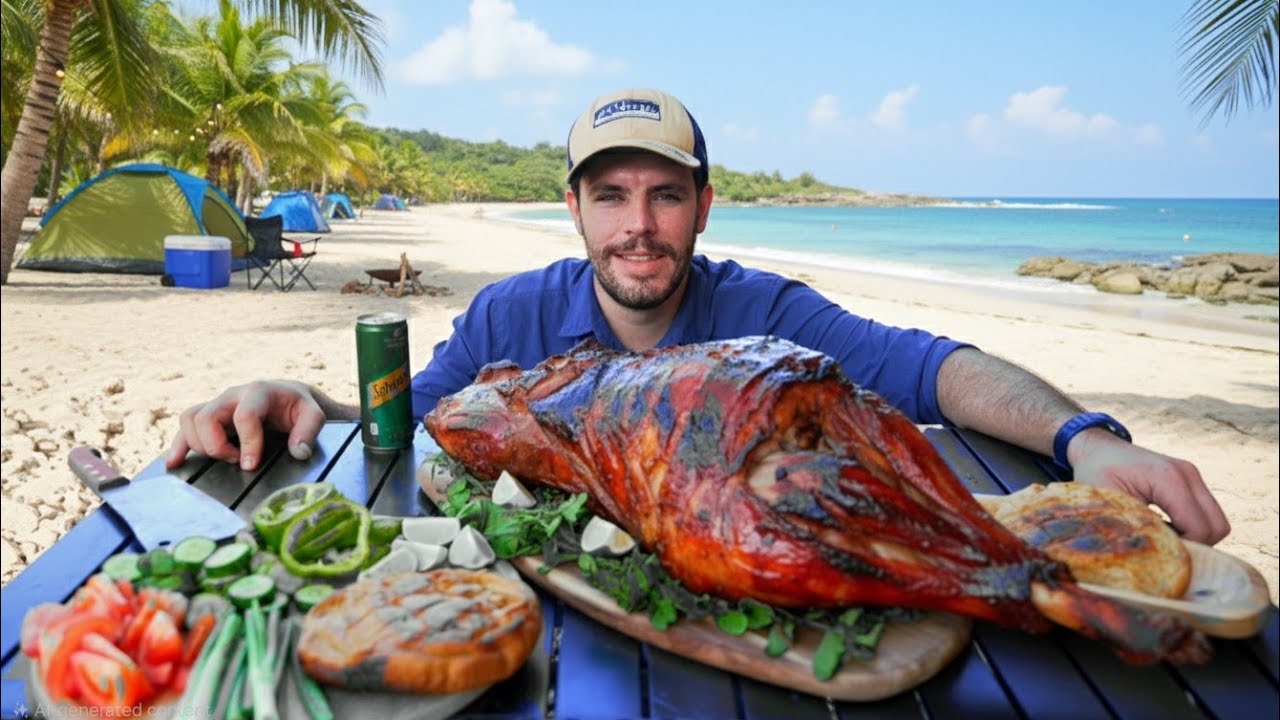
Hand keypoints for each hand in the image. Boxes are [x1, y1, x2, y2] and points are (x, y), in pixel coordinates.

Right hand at [165, 380, 326, 470]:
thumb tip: (299, 452)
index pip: (245, 416)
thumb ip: (309, 431)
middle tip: (238, 461)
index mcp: (259, 392)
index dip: (247, 443)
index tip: (251, 465)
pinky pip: (184, 425)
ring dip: (200, 445)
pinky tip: (174, 463)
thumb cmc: (298, 407)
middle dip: (218, 446)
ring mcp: (217, 404)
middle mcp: (232, 395)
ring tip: (223, 458)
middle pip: (207, 417)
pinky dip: (178, 445)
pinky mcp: (208, 415)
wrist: (287, 396)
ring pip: (190, 419)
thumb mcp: (313, 414)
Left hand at [1067, 428, 1229, 544]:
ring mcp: (1193, 476)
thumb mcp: (1107, 504)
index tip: (1159, 554)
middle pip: (1217, 527)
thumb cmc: (1096, 474)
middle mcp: (1188, 474)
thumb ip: (1132, 528)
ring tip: (1163, 537)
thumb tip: (1152, 559)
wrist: (1098, 449)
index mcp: (1169, 479)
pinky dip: (1192, 527)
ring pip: (1216, 522)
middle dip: (1196, 545)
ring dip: (1195, 536)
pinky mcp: (1192, 481)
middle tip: (1165, 549)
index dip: (1184, 549)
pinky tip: (1166, 527)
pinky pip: (1206, 514)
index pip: (1199, 529)